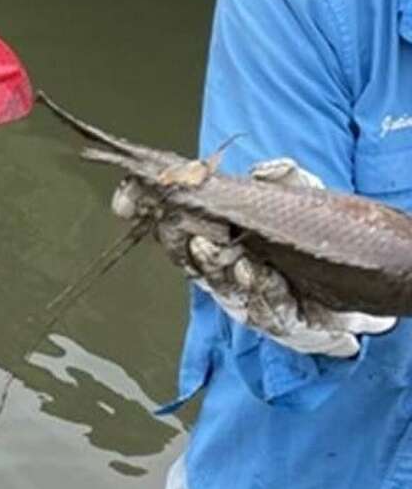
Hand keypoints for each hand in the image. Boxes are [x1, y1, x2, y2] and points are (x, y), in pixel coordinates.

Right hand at [112, 162, 396, 357]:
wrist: (362, 290)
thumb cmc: (323, 242)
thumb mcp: (308, 198)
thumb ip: (285, 179)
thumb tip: (261, 168)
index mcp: (224, 240)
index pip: (179, 223)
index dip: (152, 211)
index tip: (125, 201)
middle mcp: (227, 270)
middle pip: (191, 255)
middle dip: (178, 240)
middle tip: (172, 223)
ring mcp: (249, 298)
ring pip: (220, 282)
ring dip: (212, 264)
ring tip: (208, 243)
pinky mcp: (277, 320)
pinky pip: (262, 304)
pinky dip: (257, 287)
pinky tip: (253, 269)